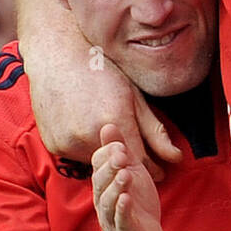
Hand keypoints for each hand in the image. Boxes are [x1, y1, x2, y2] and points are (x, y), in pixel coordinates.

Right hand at [29, 52, 179, 180]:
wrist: (57, 59)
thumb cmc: (102, 72)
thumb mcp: (135, 97)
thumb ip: (155, 132)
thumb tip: (176, 158)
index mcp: (115, 122)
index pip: (142, 162)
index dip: (153, 168)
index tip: (160, 171)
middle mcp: (89, 136)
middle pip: (119, 165)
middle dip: (130, 162)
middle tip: (133, 149)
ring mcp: (68, 143)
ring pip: (99, 162)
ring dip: (107, 155)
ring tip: (104, 128)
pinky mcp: (54, 146)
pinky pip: (78, 156)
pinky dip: (87, 149)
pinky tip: (86, 127)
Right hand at [92, 123, 165, 230]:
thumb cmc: (136, 207)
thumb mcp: (131, 174)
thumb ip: (120, 151)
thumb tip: (108, 124)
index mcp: (105, 185)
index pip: (98, 166)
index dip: (107, 155)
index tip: (119, 143)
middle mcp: (104, 202)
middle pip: (101, 182)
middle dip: (110, 167)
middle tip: (121, 154)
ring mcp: (113, 219)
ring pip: (109, 201)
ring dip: (116, 187)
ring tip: (125, 174)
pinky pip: (121, 222)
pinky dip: (123, 210)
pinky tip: (126, 199)